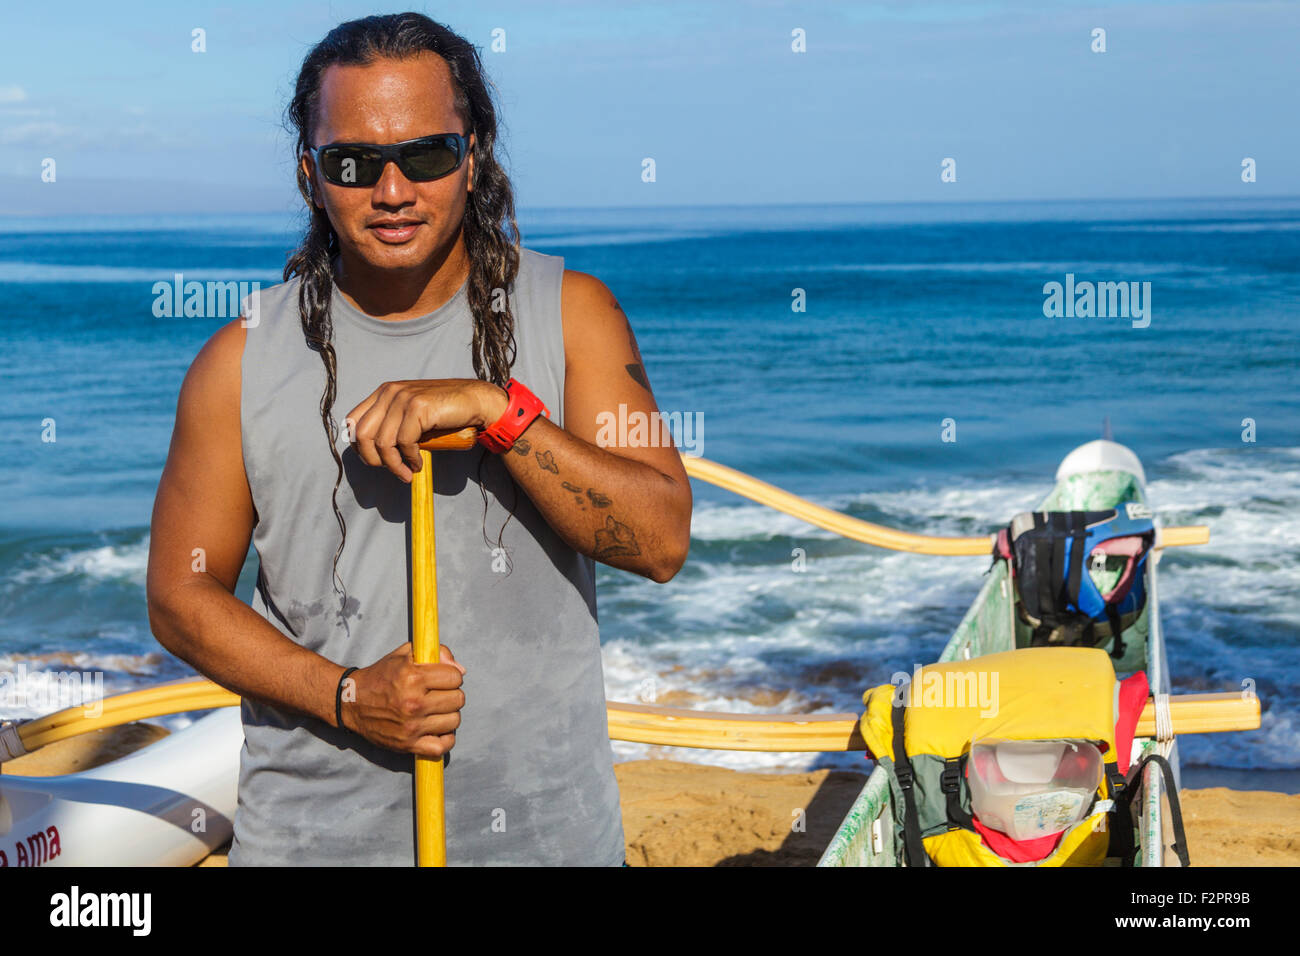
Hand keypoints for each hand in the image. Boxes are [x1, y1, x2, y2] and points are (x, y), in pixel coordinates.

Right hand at [340, 642, 466, 757]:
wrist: (352, 702)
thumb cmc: (381, 676)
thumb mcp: (405, 654)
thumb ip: (436, 653)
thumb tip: (461, 670)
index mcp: (412, 677)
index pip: (456, 677)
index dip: (451, 676)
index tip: (441, 679)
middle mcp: (413, 703)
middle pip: (458, 699)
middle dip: (451, 694)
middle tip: (437, 695)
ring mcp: (411, 726)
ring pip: (454, 721)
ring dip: (448, 715)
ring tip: (435, 711)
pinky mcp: (408, 744)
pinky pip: (442, 747)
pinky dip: (445, 739)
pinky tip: (437, 729)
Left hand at [345, 379, 508, 481]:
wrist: (474, 401)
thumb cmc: (444, 414)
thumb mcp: (411, 416)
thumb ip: (392, 425)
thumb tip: (372, 452)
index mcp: (384, 392)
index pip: (353, 421)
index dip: (358, 446)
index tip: (375, 461)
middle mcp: (389, 392)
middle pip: (362, 434)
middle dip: (373, 459)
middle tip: (392, 471)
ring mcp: (402, 397)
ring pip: (382, 442)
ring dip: (394, 465)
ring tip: (406, 474)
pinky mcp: (417, 407)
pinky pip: (404, 442)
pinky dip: (410, 459)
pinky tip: (418, 464)